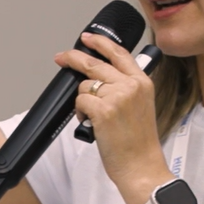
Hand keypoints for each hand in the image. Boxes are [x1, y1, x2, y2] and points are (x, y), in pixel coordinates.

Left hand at [56, 33, 169, 203]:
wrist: (142, 166)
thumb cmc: (139, 143)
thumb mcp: (142, 107)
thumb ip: (126, 88)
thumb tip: (101, 79)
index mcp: (143, 82)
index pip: (119, 53)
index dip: (100, 42)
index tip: (87, 37)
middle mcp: (131, 86)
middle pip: (94, 64)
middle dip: (73, 59)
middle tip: (61, 58)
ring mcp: (117, 96)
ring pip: (84, 86)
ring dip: (83, 101)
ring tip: (95, 118)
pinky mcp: (103, 110)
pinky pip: (80, 101)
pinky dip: (80, 113)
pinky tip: (91, 123)